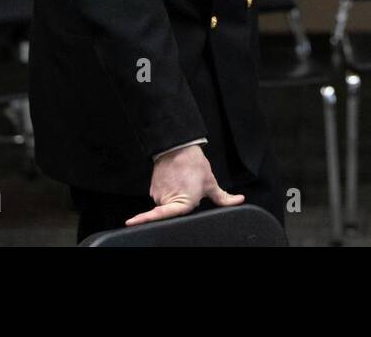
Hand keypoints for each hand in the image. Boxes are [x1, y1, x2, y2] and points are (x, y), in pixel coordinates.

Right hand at [125, 145, 244, 225]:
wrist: (179, 147)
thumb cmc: (195, 165)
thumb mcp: (211, 183)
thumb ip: (223, 197)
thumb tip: (238, 200)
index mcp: (183, 203)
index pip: (163, 216)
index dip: (147, 220)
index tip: (132, 222)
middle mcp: (167, 201)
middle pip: (173, 210)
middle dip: (181, 203)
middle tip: (189, 187)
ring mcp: (158, 195)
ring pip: (167, 203)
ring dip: (175, 196)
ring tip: (183, 181)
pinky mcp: (153, 189)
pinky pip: (162, 195)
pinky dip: (168, 190)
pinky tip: (175, 180)